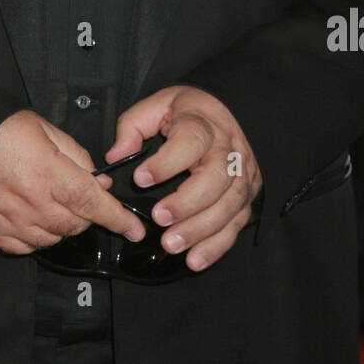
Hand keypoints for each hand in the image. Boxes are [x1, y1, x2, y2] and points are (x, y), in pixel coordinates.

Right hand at [0, 108, 146, 254]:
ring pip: (55, 238)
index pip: (93, 203)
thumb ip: (76, 156)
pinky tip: (34, 217)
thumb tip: (97, 178)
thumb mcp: (44, 128)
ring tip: (52, 200)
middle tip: (78, 193)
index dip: (118, 219)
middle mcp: (32, 203)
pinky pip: (28, 247)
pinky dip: (38, 236)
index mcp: (48, 173)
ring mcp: (12, 221)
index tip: (134, 230)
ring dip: (64, 224)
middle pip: (77, 224)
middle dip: (87, 213)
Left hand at [103, 86, 262, 270]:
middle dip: (187, 203)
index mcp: (203, 124)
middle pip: (216, 178)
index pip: (190, 141)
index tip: (141, 178)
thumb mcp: (156, 105)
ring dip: (201, 229)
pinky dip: (217, 246)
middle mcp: (227, 149)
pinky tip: (195, 258)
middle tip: (160, 219)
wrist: (223, 113)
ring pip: (229, 205)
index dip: (166, 162)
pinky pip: (236, 224)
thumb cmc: (188, 112)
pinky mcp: (246, 196)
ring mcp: (241, 174)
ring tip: (172, 244)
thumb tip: (116, 154)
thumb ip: (132, 127)